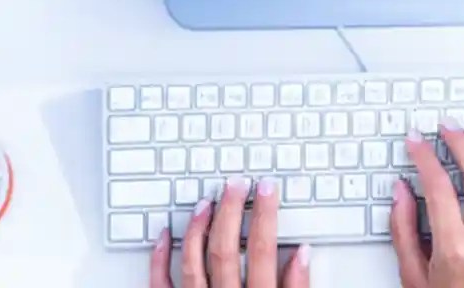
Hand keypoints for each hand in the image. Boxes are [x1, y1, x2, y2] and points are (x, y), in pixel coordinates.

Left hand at [149, 176, 310, 287]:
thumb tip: (302, 254)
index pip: (262, 249)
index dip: (265, 215)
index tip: (267, 189)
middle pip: (225, 248)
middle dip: (231, 211)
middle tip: (236, 185)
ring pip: (193, 261)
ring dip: (199, 228)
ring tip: (206, 202)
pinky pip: (162, 284)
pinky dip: (161, 259)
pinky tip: (164, 236)